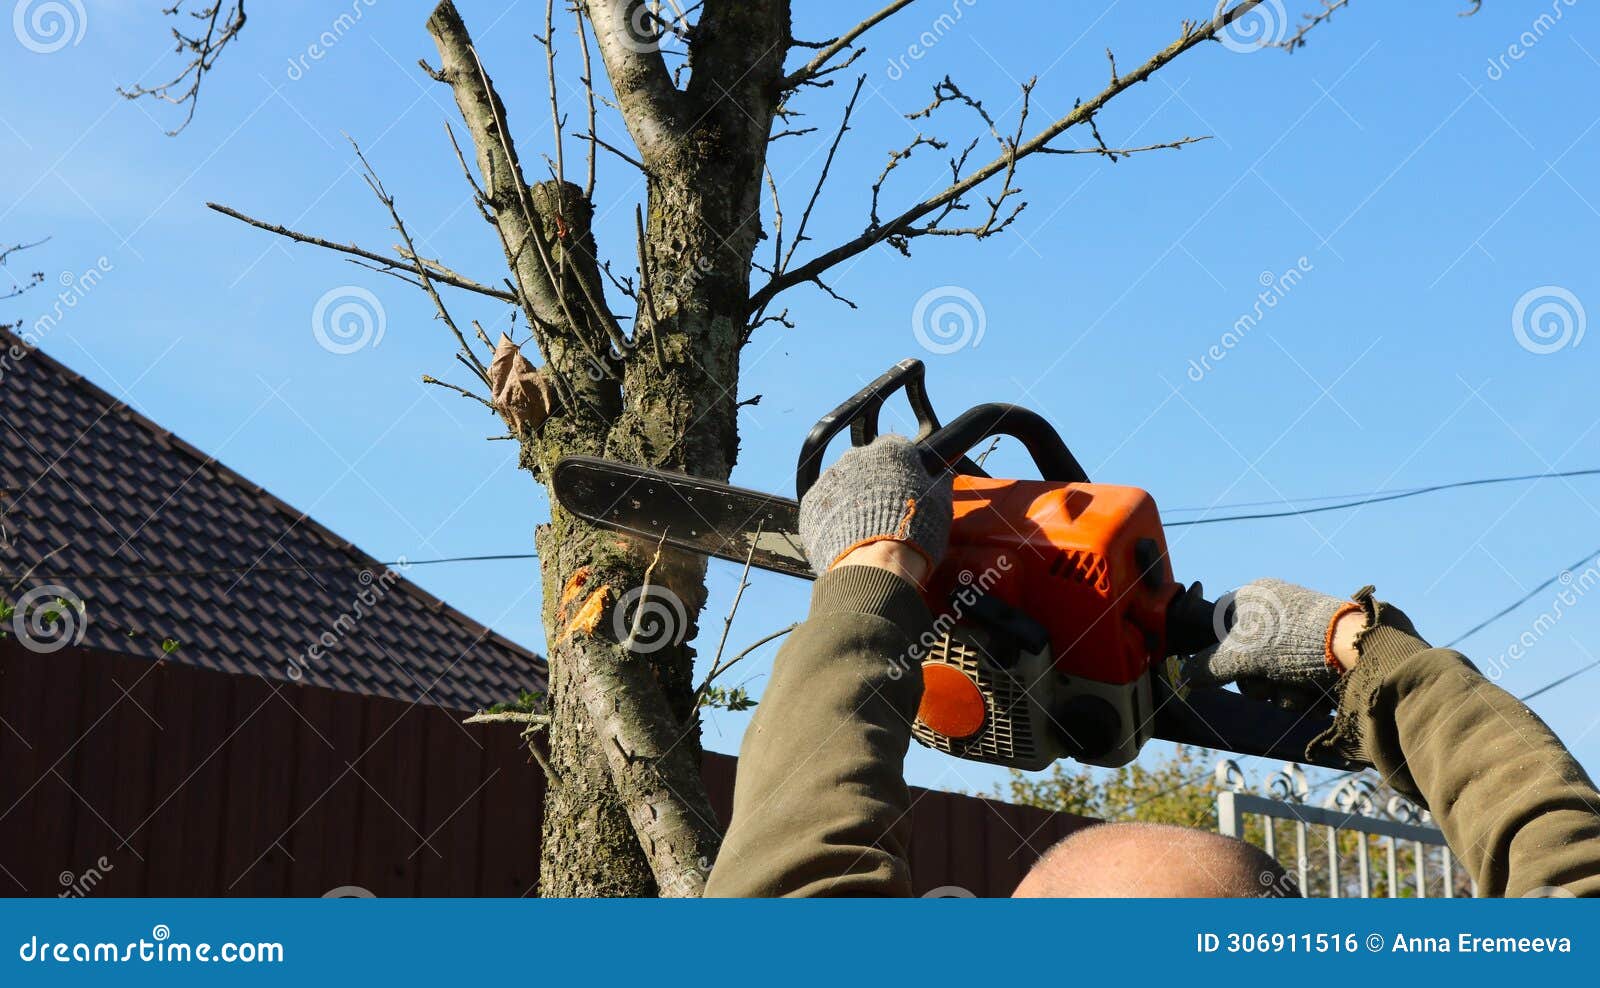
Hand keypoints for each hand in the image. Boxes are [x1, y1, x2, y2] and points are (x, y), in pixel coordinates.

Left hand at [797, 434, 952, 581]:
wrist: (876, 565)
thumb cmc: (915, 532)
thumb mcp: (941, 503)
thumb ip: (938, 480)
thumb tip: (940, 473)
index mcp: (890, 450)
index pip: (896, 447)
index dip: (903, 467)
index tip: (906, 486)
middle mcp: (856, 457)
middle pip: (866, 465)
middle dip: (875, 483)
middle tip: (886, 511)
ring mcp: (830, 480)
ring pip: (843, 484)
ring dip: (852, 500)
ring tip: (865, 528)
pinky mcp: (811, 504)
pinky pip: (825, 505)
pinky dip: (833, 517)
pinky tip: (847, 535)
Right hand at [1184, 579, 1364, 704]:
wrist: (1359, 652)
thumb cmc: (1293, 643)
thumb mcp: (1240, 656)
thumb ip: (1207, 667)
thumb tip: (1182, 677)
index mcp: (1254, 596)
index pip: (1218, 624)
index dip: (1217, 652)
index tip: (1221, 671)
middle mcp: (1276, 611)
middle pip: (1245, 657)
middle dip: (1255, 681)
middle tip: (1266, 686)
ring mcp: (1301, 631)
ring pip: (1272, 674)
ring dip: (1280, 692)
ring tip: (1298, 691)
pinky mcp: (1324, 652)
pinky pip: (1297, 678)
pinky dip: (1303, 692)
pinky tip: (1316, 693)